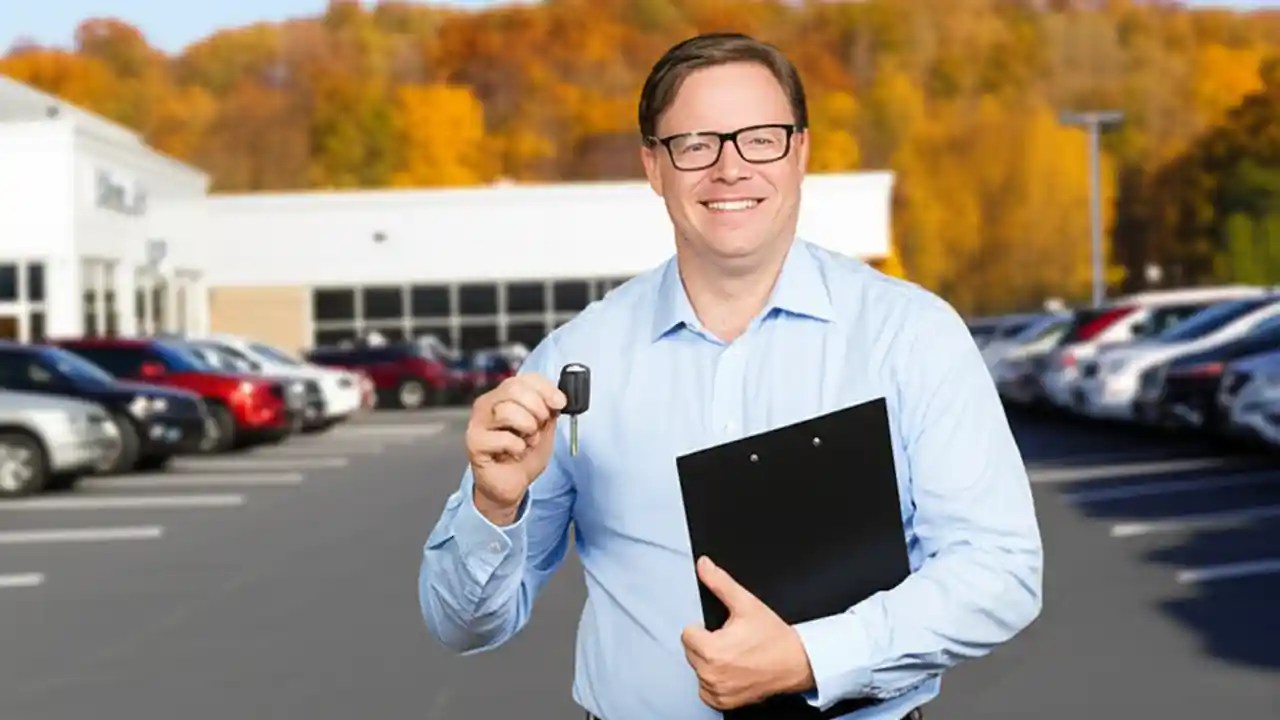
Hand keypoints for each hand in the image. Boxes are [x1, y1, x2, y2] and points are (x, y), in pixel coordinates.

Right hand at [465, 374, 565, 523]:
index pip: (525, 378)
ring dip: (527, 429)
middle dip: (537, 409)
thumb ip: (548, 410)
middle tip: (540, 427)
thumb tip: (556, 398)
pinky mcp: (474, 442)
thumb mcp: (544, 428)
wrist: (511, 484)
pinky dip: (517, 447)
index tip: (560, 403)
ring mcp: (477, 422)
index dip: (546, 388)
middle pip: (514, 389)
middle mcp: (487, 404)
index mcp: (504, 395)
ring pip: (507, 411)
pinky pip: (504, 437)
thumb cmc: (524, 454)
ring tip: (527, 441)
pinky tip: (515, 453)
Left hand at [681, 556, 815, 709]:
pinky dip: (715, 681)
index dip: (704, 628)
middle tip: (731, 641)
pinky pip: (706, 689)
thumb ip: (720, 583)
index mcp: (712, 650)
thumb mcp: (746, 604)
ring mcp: (717, 690)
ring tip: (735, 655)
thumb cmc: (774, 637)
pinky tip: (733, 670)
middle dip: (706, 644)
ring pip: (698, 669)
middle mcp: (711, 674)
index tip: (722, 630)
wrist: (797, 663)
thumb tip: (704, 566)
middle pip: (691, 651)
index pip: (687, 633)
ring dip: (710, 662)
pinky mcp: (723, 702)